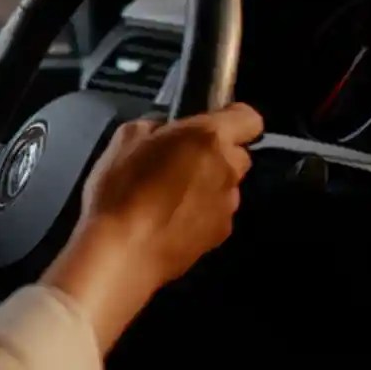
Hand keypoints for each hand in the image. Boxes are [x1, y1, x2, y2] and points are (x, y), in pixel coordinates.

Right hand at [44, 103, 262, 351]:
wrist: (123, 253)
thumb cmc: (121, 191)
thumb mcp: (124, 138)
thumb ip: (154, 125)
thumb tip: (164, 129)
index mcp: (208, 138)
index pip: (249, 118)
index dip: (231, 117)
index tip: (209, 122)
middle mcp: (227, 170)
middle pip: (238, 154)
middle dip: (214, 153)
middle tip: (177, 158)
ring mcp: (226, 206)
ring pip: (226, 185)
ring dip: (206, 184)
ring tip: (167, 194)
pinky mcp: (220, 235)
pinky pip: (216, 213)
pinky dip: (199, 213)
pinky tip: (168, 218)